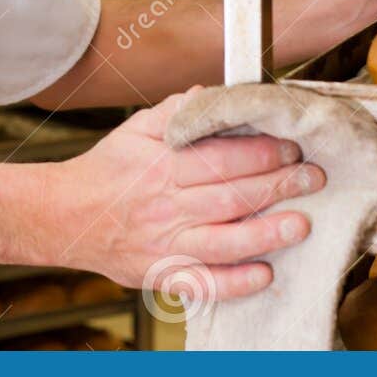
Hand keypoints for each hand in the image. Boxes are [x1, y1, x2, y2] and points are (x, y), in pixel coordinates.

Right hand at [40, 89, 324, 300]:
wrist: (63, 216)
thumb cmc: (106, 171)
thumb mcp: (135, 130)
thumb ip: (174, 112)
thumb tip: (209, 94)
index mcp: (163, 166)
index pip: (223, 157)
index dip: (263, 152)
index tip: (293, 147)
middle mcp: (166, 205)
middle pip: (231, 196)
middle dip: (278, 186)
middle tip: (313, 178)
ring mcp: (165, 244)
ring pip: (223, 241)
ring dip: (266, 234)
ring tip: (301, 225)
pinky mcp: (161, 274)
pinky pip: (202, 283)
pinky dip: (235, 282)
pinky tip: (264, 275)